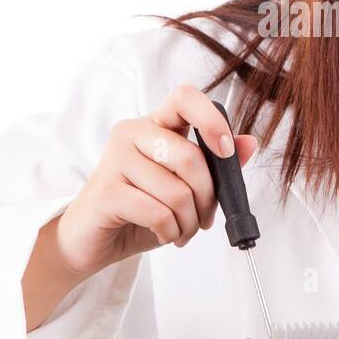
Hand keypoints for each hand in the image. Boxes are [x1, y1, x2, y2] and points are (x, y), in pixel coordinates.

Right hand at [55, 84, 259, 274]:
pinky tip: (163, 234)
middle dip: (207, 198)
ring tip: (181, 231)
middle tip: (203, 219)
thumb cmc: (138, 210)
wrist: (89, 240)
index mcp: (155, 124)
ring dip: (189, 222)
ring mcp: (115, 159)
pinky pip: (158, 212)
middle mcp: (132, 132)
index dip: (212, 121)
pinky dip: (170, 231)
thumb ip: (215, 165)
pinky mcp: (107, 191)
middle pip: (191, 158)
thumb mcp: (184, 187)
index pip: (185, 97)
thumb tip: (249, 143)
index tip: (225, 152)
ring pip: (177, 192)